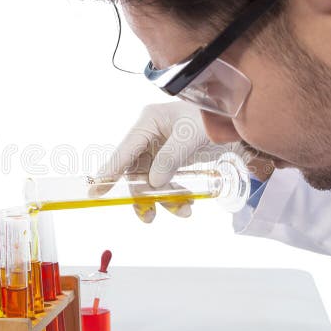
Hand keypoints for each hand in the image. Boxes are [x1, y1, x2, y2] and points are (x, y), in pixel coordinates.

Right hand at [97, 101, 273, 221]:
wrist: (235, 114)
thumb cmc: (211, 116)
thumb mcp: (191, 136)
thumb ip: (170, 158)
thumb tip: (153, 183)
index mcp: (148, 122)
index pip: (124, 151)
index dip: (109, 173)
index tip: (95, 192)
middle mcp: (150, 135)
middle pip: (137, 171)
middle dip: (144, 195)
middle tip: (149, 216)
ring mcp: (161, 148)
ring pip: (152, 180)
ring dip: (165, 198)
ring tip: (184, 210)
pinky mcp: (173, 157)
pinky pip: (167, 180)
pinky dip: (175, 193)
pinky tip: (188, 202)